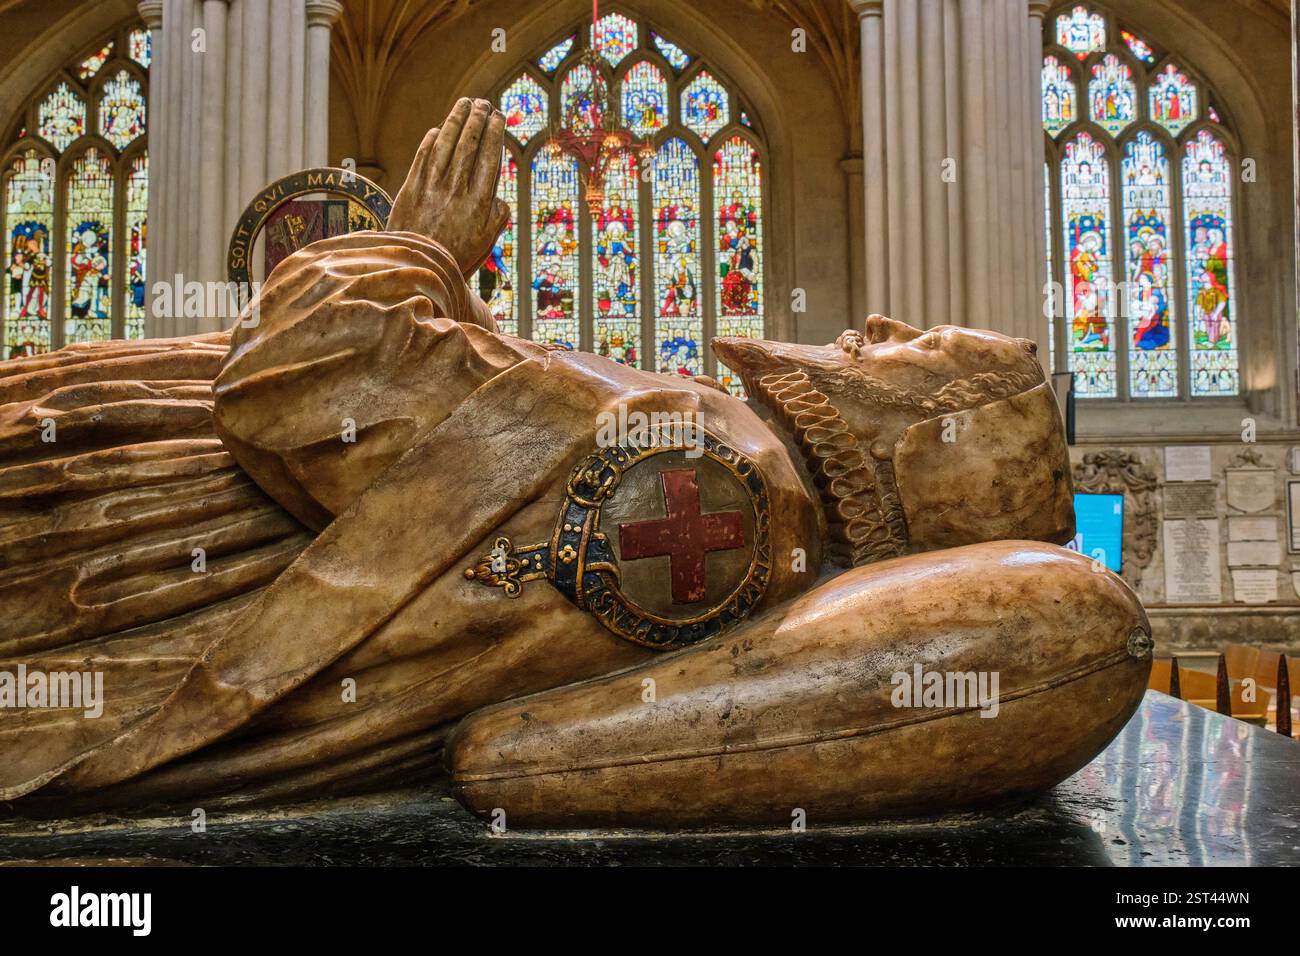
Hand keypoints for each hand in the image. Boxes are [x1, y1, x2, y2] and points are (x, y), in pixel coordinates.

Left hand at [387, 97, 510, 277]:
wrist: (418, 269)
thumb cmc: (457, 258)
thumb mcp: (486, 241)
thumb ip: (497, 214)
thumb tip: (499, 193)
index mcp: (480, 202)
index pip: (490, 157)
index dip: (494, 133)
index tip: (498, 116)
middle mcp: (457, 190)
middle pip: (469, 144)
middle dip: (477, 119)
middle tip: (483, 103)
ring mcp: (432, 187)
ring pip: (446, 144)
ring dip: (456, 120)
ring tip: (464, 104)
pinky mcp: (411, 188)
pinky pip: (423, 156)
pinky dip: (431, 140)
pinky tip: (439, 130)